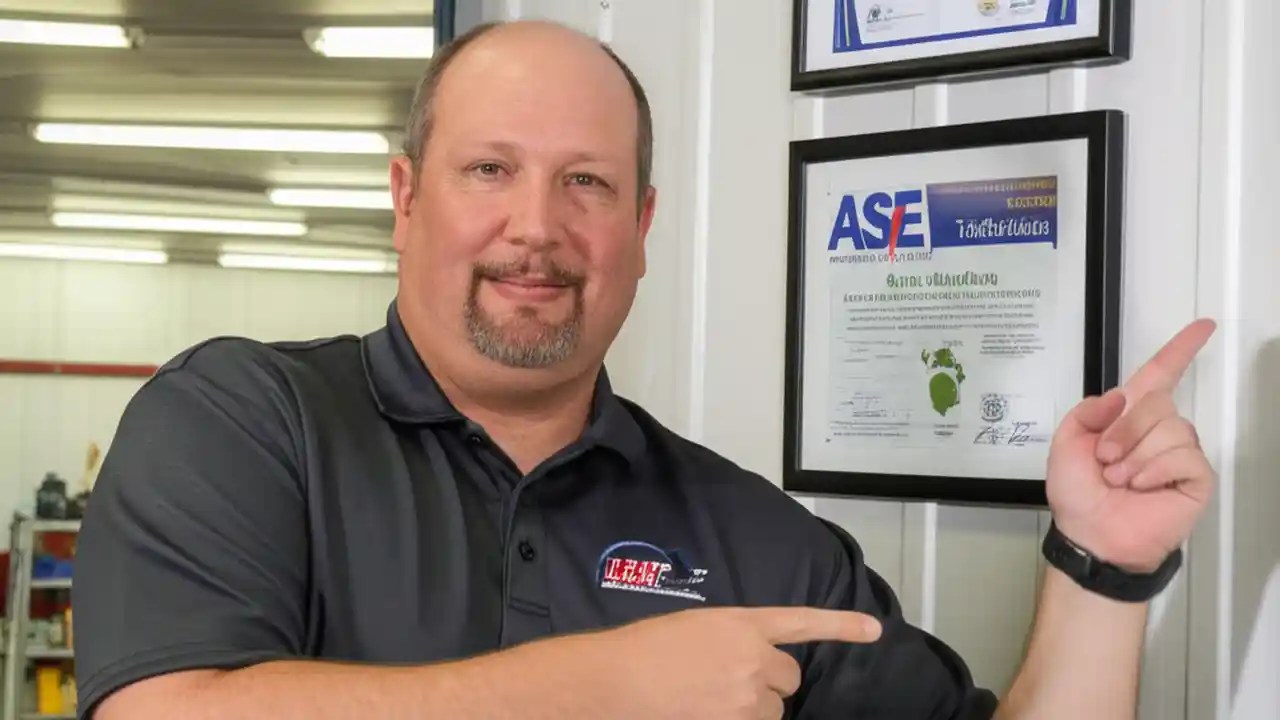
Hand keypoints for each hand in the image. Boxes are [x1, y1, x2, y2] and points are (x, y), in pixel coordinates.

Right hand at [579, 607, 880, 719]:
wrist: (618, 680)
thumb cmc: (647, 649)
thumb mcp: (697, 628)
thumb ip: (733, 640)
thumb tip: (750, 661)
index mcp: (743, 624)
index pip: (802, 622)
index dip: (842, 625)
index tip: (875, 630)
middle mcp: (754, 658)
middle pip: (788, 679)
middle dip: (769, 684)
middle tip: (732, 683)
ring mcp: (747, 697)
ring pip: (772, 711)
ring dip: (753, 709)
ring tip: (710, 701)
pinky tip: (707, 711)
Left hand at [1047, 319, 1216, 571]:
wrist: (1091, 536)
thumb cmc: (1078, 494)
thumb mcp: (1065, 444)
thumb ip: (1086, 412)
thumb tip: (1120, 396)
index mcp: (1127, 416)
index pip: (1159, 374)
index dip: (1180, 349)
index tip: (1203, 326)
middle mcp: (1158, 429)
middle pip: (1156, 401)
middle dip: (1124, 430)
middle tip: (1105, 460)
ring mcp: (1179, 452)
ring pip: (1171, 427)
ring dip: (1135, 455)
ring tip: (1120, 479)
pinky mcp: (1194, 477)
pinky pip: (1183, 456)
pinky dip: (1154, 470)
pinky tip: (1142, 487)